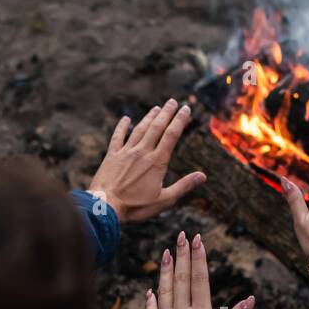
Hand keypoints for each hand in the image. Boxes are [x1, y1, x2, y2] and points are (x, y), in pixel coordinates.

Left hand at [88, 101, 204, 222]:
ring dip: (149, 117)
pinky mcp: (112, 156)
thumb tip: (202, 176)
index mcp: (157, 162)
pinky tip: (126, 119)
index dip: (180, 120)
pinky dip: (122, 127)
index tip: (186, 109)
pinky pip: (117, 137)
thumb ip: (183, 186)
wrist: (105, 207)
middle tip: (173, 101)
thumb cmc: (136, 207)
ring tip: (156, 108)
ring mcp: (126, 152)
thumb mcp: (164, 200)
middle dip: (166, 113)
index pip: (171, 135)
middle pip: (157, 127)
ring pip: (140, 129)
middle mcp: (142, 153)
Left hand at [143, 230, 254, 308]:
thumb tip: (250, 299)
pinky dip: (151, 300)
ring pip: (164, 290)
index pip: (199, 280)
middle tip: (181, 236)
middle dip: (181, 255)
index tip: (197, 240)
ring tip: (165, 253)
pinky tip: (150, 291)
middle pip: (180, 279)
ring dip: (165, 270)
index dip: (198, 258)